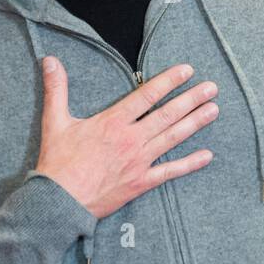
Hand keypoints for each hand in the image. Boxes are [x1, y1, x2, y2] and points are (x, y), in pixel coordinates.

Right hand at [34, 56, 217, 219]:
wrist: (59, 202)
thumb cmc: (57, 163)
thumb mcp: (55, 121)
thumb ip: (57, 89)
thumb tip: (50, 60)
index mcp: (112, 122)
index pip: (147, 95)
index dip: (169, 81)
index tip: (187, 70)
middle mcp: (131, 139)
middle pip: (167, 114)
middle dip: (191, 99)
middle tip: (212, 88)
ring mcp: (139, 162)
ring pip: (173, 138)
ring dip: (195, 123)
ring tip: (214, 110)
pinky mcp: (141, 182)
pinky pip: (170, 172)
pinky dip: (190, 164)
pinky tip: (207, 156)